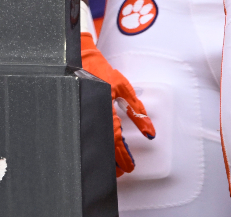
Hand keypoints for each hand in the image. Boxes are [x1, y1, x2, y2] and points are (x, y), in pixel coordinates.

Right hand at [78, 32, 154, 175]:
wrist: (81, 59)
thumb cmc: (101, 71)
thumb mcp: (124, 89)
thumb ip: (137, 110)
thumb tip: (150, 131)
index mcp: (107, 110)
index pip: (117, 140)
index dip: (123, 156)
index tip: (129, 166)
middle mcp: (96, 115)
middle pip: (105, 146)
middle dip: (114, 162)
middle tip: (121, 171)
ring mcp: (86, 114)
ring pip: (95, 142)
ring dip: (104, 157)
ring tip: (112, 167)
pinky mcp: (80, 112)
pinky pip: (89, 133)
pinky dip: (96, 144)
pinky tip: (100, 150)